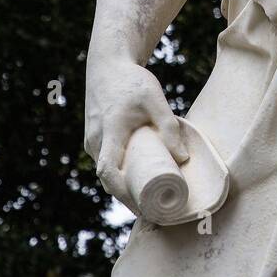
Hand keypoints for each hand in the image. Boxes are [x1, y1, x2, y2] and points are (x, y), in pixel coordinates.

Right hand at [84, 55, 188, 214]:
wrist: (108, 64)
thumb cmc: (132, 81)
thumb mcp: (155, 98)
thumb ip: (168, 126)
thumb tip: (183, 158)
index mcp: (109, 132)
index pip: (110, 172)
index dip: (124, 193)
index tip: (142, 206)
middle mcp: (96, 140)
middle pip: (108, 179)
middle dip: (127, 198)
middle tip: (151, 212)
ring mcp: (93, 140)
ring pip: (106, 171)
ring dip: (123, 187)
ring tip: (147, 201)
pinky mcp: (95, 138)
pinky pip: (106, 162)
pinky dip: (118, 175)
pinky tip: (134, 183)